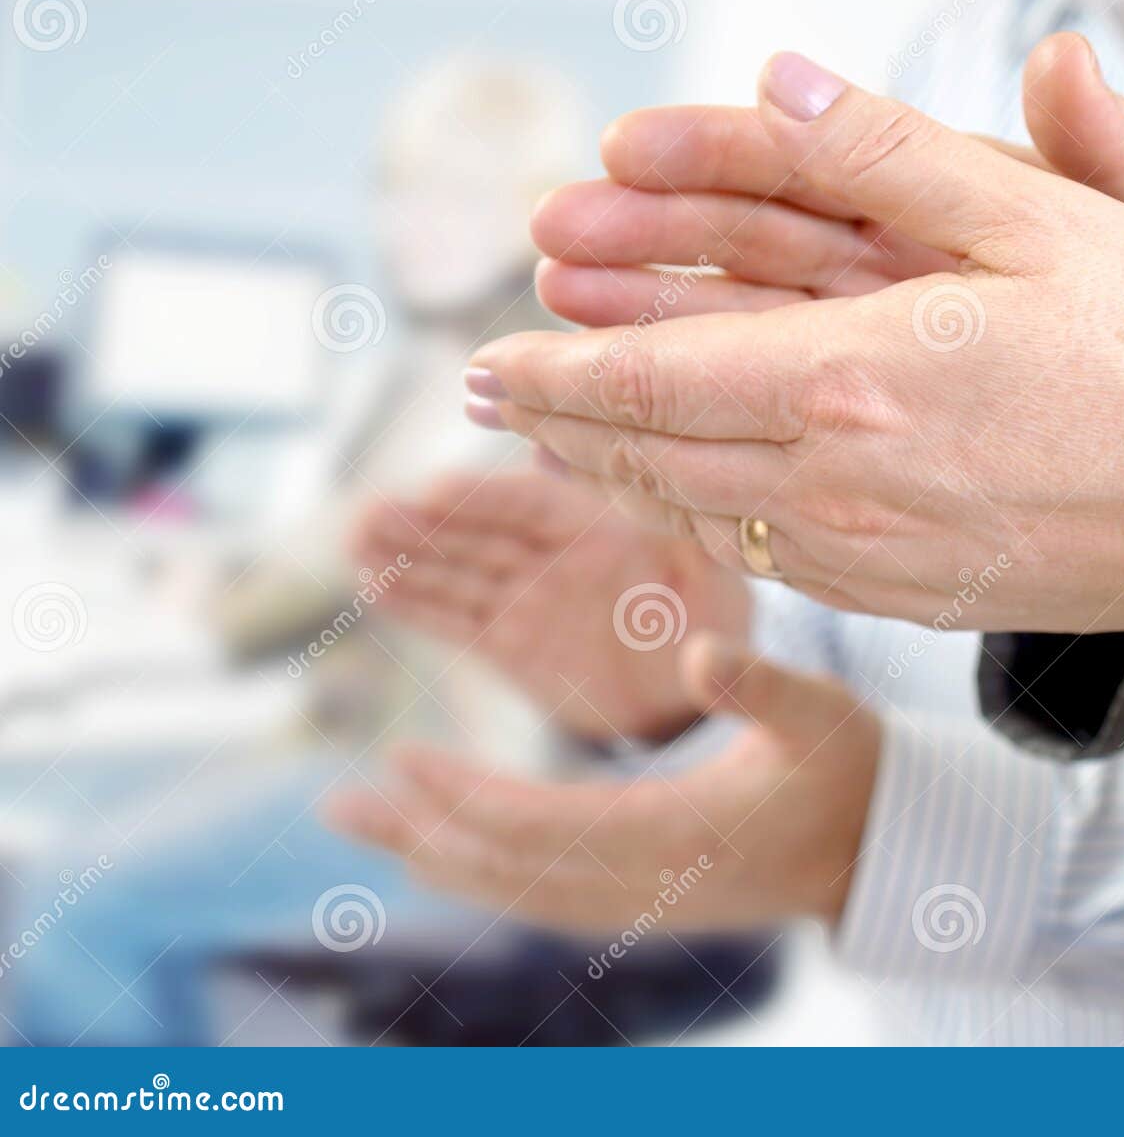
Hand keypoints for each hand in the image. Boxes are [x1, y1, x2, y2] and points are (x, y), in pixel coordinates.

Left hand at [323, 634, 879, 928]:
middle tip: (341, 805)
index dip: (466, 801)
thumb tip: (698, 652)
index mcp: (677, 835)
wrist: (879, 850)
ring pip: (516, 892)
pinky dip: (482, 874)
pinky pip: (541, 898)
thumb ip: (763, 686)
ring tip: (368, 825)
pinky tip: (445, 847)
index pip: (544, 829)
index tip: (402, 761)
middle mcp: (646, 883)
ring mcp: (642, 903)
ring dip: (437, 858)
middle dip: (422, 836)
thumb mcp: (821, 714)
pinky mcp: (644, 903)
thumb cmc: (849, 772)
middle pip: (509, 873)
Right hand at [349, 467, 749, 741]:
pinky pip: (459, 621)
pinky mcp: (516, 644)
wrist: (713, 683)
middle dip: (424, 524)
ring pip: (459, 572)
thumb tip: (638, 488)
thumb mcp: (707, 562)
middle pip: (481, 532)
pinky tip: (371, 586)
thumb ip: (670, 523)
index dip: (483, 498)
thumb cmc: (721, 606)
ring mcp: (532, 595)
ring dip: (406, 559)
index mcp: (603, 521)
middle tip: (365, 514)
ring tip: (352, 543)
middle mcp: (557, 551)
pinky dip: (416, 605)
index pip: (531, 502)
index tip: (433, 491)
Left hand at [468, 54, 1123, 637]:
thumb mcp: (1047, 219)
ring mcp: (869, 557)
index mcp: (858, 379)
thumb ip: (895, 151)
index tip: (487, 357)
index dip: (552, 371)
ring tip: (554, 446)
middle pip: (649, 456)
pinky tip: (679, 500)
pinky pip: (766, 562)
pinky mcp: (906, 598)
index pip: (648, 377)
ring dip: (610, 476)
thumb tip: (779, 77)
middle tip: (488, 400)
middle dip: (555, 423)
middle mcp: (841, 483)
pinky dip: (694, 522)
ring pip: (695, 516)